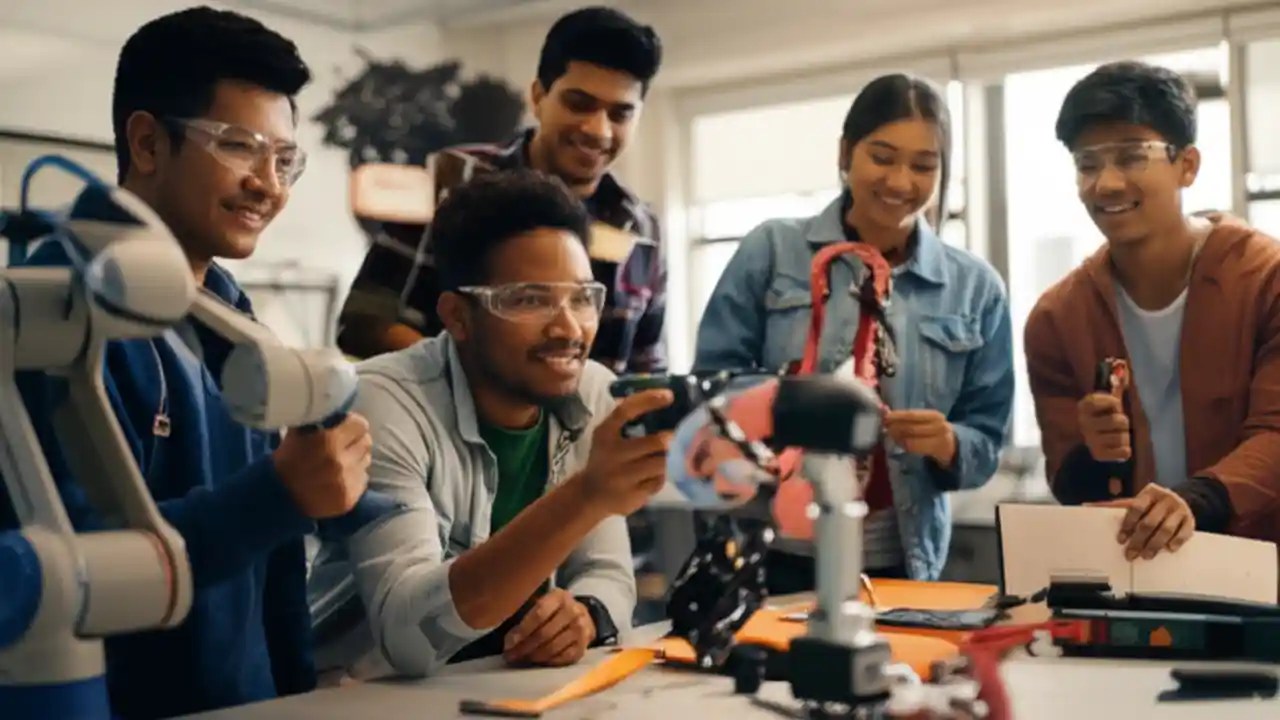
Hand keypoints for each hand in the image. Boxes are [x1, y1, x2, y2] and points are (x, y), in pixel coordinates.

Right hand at [273, 413, 372, 518]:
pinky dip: (354, 476)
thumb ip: (317, 422)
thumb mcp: (297, 435)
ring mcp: (347, 482)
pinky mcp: (350, 498)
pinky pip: (362, 479)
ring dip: (356, 459)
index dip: (353, 424)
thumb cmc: (287, 462)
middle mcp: (342, 462)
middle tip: (345, 444)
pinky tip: (340, 478)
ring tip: (342, 461)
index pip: (360, 425)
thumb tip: (334, 411)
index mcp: (328, 442)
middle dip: (356, 441)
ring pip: (366, 461)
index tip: (347, 426)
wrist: (279, 498)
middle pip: (366, 442)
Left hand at [503, 590, 595, 666]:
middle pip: (545, 633)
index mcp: (559, 596)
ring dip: (533, 656)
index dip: (522, 630)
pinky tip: (537, 661)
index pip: (539, 614)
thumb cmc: (552, 610)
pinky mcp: (584, 646)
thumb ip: (524, 613)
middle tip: (510, 656)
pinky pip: (562, 658)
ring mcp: (582, 629)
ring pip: (553, 648)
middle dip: (524, 647)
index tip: (508, 643)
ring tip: (520, 659)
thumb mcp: (540, 603)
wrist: (579, 616)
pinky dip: (547, 662)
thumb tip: (506, 634)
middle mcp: (574, 611)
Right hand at [575, 389, 673, 515]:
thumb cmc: (604, 459)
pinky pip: (657, 482)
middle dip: (672, 440)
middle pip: (654, 442)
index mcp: (604, 434)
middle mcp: (612, 454)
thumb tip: (660, 397)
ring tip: (669, 457)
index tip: (669, 395)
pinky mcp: (632, 495)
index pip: (626, 411)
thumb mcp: (607, 437)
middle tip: (679, 438)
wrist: (589, 495)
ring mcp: (622, 477)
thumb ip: (627, 420)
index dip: (649, 400)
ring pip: (661, 464)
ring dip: (669, 459)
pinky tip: (654, 475)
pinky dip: (661, 477)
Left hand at [883, 410, 956, 467]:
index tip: (883, 417)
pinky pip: (913, 448)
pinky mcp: (935, 451)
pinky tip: (899, 442)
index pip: (912, 415)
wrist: (952, 444)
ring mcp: (938, 440)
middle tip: (883, 428)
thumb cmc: (932, 428)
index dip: (896, 416)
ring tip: (889, 434)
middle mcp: (938, 426)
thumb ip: (907, 416)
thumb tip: (884, 410)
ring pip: (911, 440)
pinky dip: (903, 445)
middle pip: (910, 428)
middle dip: (894, 428)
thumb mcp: (923, 419)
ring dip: (897, 438)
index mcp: (934, 415)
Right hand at [1077, 392, 1129, 461]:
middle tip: (1116, 424)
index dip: (1115, 403)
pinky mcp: (1098, 455)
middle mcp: (1084, 423)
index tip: (1112, 406)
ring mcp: (1090, 440)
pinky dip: (1124, 450)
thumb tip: (1122, 365)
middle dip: (1123, 422)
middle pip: (1120, 420)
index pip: (1110, 401)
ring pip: (1123, 437)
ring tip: (1116, 436)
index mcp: (1084, 406)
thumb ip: (1115, 386)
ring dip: (1124, 437)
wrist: (1091, 442)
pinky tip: (1117, 448)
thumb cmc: (1103, 417)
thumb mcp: (1107, 401)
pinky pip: (1124, 452)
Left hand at [1087, 484, 1194, 559]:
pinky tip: (1168, 549)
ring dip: (1155, 545)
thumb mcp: (1136, 501)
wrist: (1181, 500)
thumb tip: (1086, 506)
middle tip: (1130, 554)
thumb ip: (1114, 505)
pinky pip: (1184, 533)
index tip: (1121, 539)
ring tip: (1146, 556)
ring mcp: (1180, 509)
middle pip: (1150, 522)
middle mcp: (1166, 499)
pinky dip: (1176, 542)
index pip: (1136, 508)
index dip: (1128, 524)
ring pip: (1167, 529)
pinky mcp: (1191, 520)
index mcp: (1149, 492)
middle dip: (1139, 540)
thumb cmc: (1151, 504)